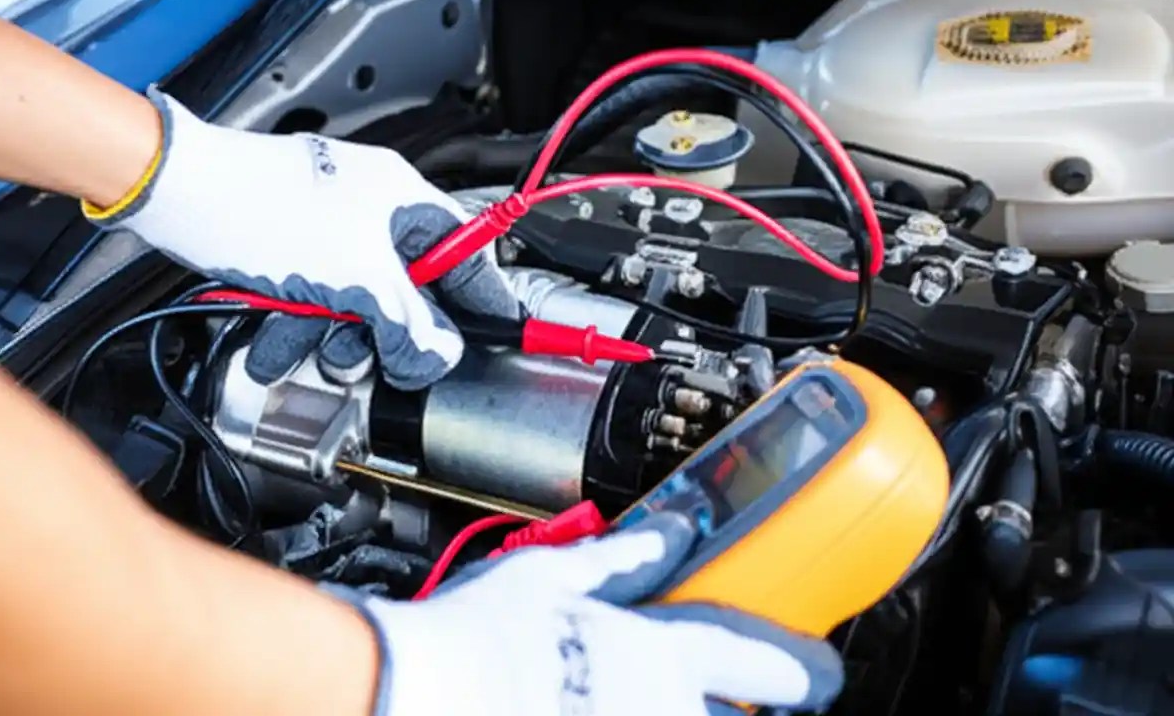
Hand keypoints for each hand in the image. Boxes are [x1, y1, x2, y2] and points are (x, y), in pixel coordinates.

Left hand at [86, 89, 520, 389]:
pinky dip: (294, 327)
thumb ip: (407, 325)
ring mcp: (326, 228)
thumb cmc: (258, 207)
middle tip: (378, 363)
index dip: (481, 297)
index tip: (496, 334)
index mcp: (400, 200)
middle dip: (382, 334)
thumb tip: (438, 356)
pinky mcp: (286, 246)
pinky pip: (310, 297)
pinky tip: (271, 350)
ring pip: (351, 301)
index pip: (465, 251)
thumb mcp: (354, 279)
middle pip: (404, 289)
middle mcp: (368, 210)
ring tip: (302, 354)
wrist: (172, 193)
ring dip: (329, 338)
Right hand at [331, 513, 843, 715]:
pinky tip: (579, 706)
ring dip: (679, 713)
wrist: (417, 696)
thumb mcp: (549, 576)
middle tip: (699, 692)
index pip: (764, 664)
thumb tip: (665, 535)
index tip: (815, 677)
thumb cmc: (475, 638)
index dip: (803, 671)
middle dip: (725, 710)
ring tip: (616, 695)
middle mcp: (661, 713)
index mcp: (659, 655)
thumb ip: (620, 559)